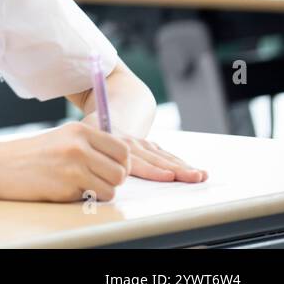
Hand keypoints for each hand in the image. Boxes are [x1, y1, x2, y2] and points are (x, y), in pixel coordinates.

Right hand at [0, 121, 130, 202]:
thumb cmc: (32, 155)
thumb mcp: (62, 138)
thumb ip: (90, 145)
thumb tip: (123, 162)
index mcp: (80, 130)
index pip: (123, 149)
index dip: (122, 164)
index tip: (109, 169)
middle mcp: (79, 145)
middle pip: (122, 171)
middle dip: (113, 180)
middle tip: (95, 180)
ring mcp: (74, 165)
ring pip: (112, 187)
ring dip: (101, 191)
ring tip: (80, 185)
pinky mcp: (67, 184)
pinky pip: (95, 197)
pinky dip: (86, 198)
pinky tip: (67, 189)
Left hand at [79, 113, 207, 183]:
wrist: (105, 106)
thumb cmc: (87, 132)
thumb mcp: (84, 136)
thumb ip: (89, 152)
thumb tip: (89, 172)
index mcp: (115, 143)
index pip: (136, 160)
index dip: (153, 169)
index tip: (168, 176)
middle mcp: (130, 143)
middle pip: (156, 159)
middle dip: (176, 169)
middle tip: (194, 177)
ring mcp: (140, 143)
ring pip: (163, 155)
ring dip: (182, 166)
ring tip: (200, 175)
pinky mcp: (146, 143)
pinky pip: (163, 153)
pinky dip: (177, 161)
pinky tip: (190, 169)